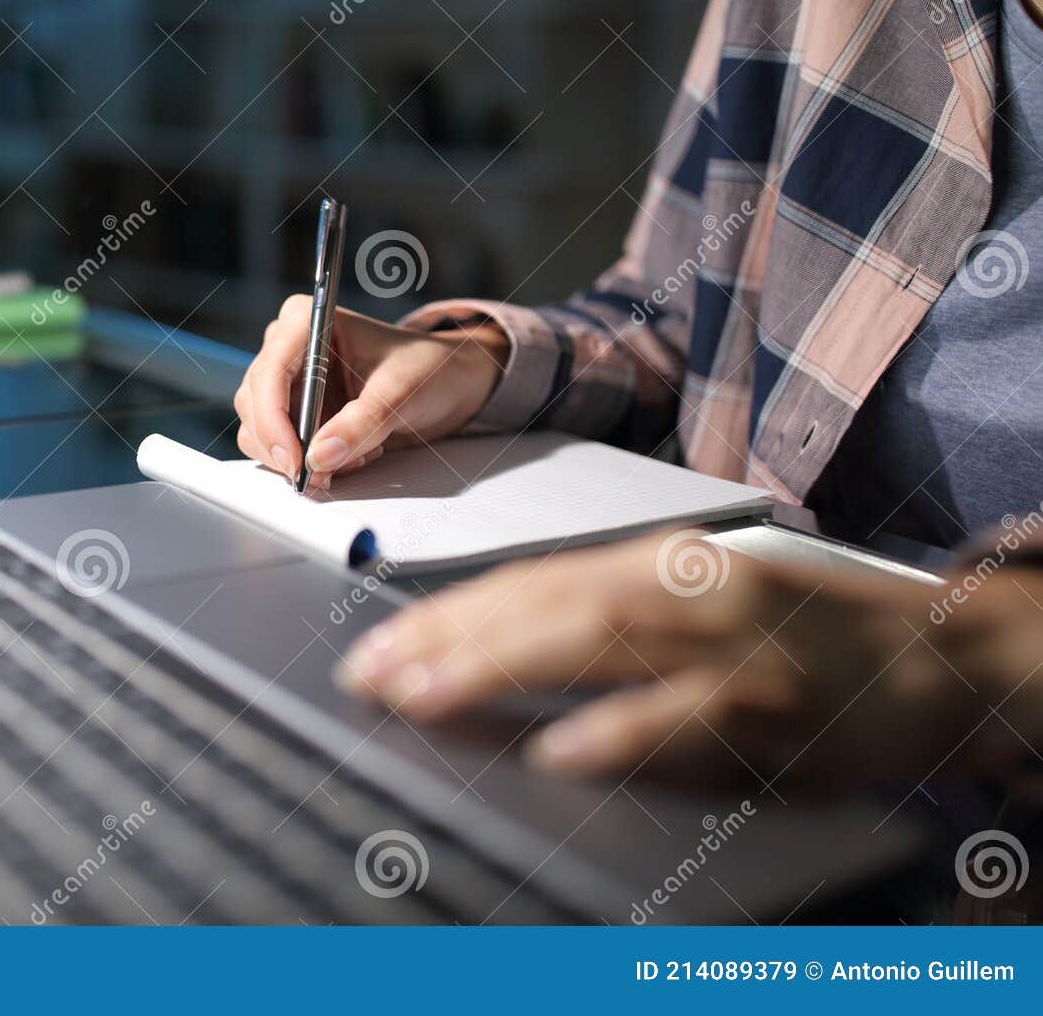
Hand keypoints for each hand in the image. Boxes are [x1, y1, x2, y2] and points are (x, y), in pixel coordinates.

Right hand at [234, 297, 507, 487]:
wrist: (446, 381)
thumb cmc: (426, 368)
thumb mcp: (401, 393)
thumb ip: (361, 424)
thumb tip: (319, 457)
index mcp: (308, 320)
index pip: (270, 372)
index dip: (273, 420)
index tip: (296, 460)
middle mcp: (288, 346)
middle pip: (255, 404)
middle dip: (288, 445)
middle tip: (324, 472)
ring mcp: (287, 380)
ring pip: (259, 429)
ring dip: (301, 456)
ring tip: (355, 453)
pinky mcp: (293, 411)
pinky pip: (278, 445)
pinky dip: (309, 461)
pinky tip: (348, 453)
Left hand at [335, 530, 1042, 784]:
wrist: (939, 652)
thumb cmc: (804, 630)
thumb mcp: (699, 599)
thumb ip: (609, 615)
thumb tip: (497, 641)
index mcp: (660, 560)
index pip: (530, 579)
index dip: (447, 610)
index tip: (381, 642)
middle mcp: (685, 586)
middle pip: (544, 603)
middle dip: (448, 637)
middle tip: (371, 673)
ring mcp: (729, 643)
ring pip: (596, 643)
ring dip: (500, 668)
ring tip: (424, 693)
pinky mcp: (774, 706)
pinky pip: (684, 720)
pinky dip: (619, 732)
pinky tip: (557, 750)